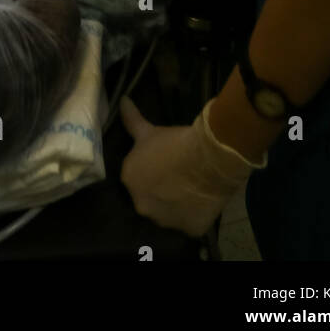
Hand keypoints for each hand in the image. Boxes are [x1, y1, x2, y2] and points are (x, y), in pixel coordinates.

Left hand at [119, 97, 263, 237]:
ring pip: (168, 214)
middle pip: (150, 199)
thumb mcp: (149, 131)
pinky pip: (189, 224)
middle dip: (160, 190)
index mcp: (129, 181)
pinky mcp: (188, 230)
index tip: (164, 163)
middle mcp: (142, 205)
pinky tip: (201, 199)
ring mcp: (165, 222)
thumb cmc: (174, 142)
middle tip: (177, 175)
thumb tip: (121, 100)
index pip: (136, 178)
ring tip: (191, 186)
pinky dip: (194, 214)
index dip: (150, 171)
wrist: (207, 158)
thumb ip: (131, 120)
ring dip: (175, 204)